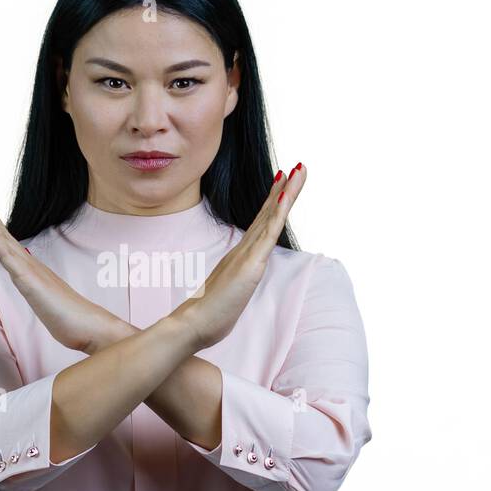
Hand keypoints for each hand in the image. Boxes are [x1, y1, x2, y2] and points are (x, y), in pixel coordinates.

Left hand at [0, 180, 121, 353]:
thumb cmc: (72, 320)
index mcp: (29, 269)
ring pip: (1, 238)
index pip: (5, 240)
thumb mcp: (49, 304)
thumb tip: (39, 287)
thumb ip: (44, 293)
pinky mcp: (30, 282)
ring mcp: (29, 271)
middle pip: (0, 232)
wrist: (91, 329)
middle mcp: (28, 264)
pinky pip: (8, 256)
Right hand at [169, 164, 305, 351]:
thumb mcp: (229, 294)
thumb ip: (235, 284)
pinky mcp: (250, 265)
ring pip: (271, 217)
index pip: (261, 224)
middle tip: (297, 167)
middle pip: (268, 213)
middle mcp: (243, 249)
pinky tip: (286, 197)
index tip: (282, 183)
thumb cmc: (209, 315)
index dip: (273, 202)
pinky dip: (278, 213)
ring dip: (286, 192)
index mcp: (240, 256)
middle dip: (284, 189)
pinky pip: (268, 234)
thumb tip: (237, 283)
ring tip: (298, 170)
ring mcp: (247, 255)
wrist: (193, 323)